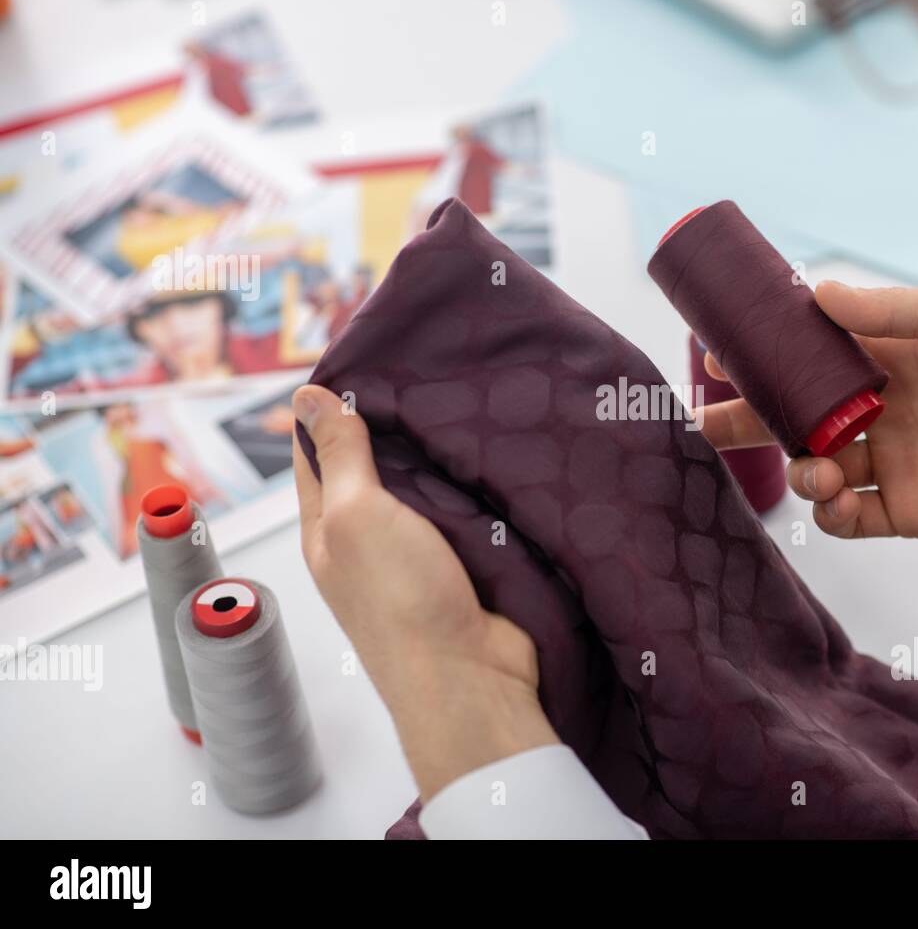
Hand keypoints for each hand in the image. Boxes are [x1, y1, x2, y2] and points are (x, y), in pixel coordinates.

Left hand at [291, 385, 558, 799]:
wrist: (472, 675)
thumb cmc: (401, 601)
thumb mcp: (358, 515)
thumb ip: (340, 456)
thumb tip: (307, 397)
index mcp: (328, 530)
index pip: (318, 455)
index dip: (330, 408)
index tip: (361, 360)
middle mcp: (370, 540)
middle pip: (377, 467)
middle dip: (394, 424)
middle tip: (425, 368)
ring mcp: (420, 554)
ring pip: (426, 487)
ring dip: (440, 453)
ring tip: (462, 397)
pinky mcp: (466, 562)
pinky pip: (468, 510)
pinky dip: (477, 483)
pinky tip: (492, 450)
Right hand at [698, 281, 917, 545]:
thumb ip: (893, 310)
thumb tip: (821, 293)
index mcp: (893, 360)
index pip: (813, 357)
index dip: (767, 358)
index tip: (721, 354)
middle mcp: (884, 410)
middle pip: (799, 416)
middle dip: (751, 419)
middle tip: (710, 422)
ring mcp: (894, 462)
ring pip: (817, 468)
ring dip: (799, 472)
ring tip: (816, 472)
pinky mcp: (909, 510)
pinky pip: (852, 519)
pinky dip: (832, 516)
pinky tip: (838, 503)